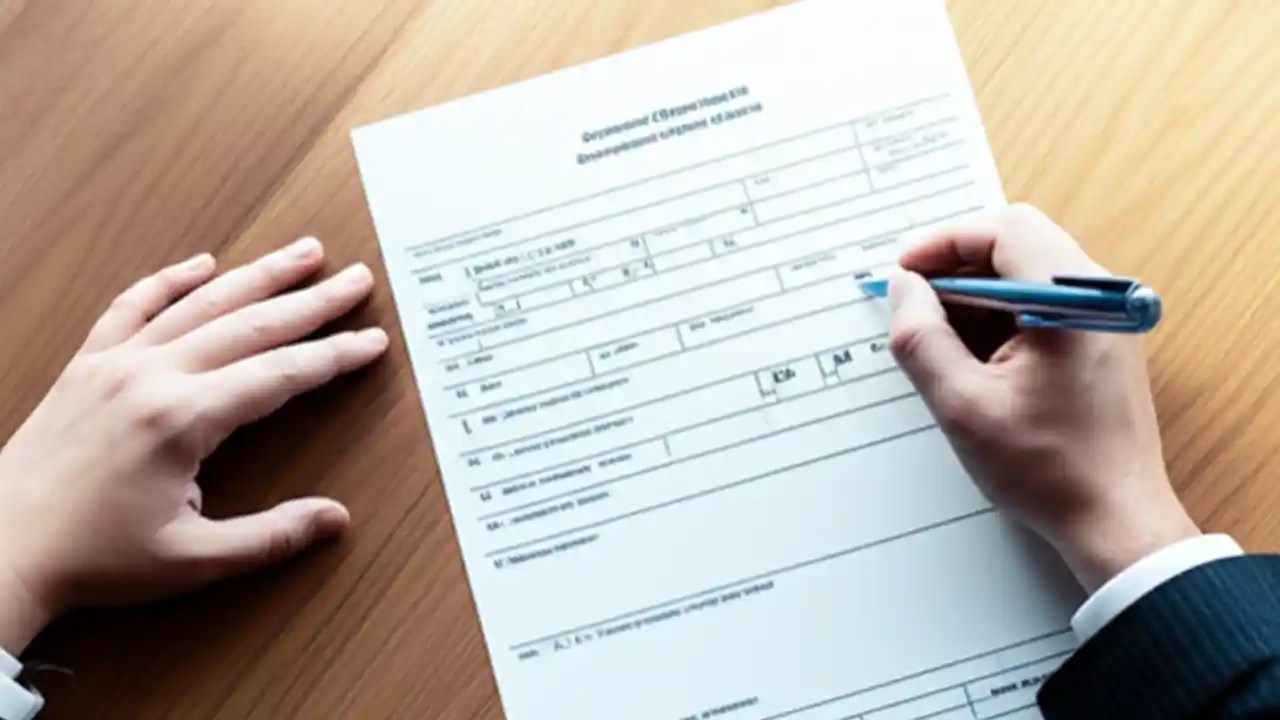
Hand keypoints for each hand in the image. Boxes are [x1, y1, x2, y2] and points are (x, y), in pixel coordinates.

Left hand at [0, 238, 387, 654]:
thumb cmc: (92, 559)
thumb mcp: (192, 559)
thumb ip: (270, 536)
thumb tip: (335, 518)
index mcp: (182, 420)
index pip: (280, 375)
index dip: (333, 357)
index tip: (371, 341)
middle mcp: (151, 377)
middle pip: (251, 325)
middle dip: (312, 302)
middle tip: (357, 279)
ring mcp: (115, 364)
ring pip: (200, 304)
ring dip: (257, 275)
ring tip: (304, 252)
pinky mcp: (86, 366)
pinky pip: (131, 307)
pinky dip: (168, 281)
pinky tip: (202, 264)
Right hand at [888, 204, 1198, 592]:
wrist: (1116, 521)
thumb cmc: (1050, 471)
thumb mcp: (963, 406)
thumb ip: (922, 339)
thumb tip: (903, 289)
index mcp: (1070, 303)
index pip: (1003, 230)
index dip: (943, 243)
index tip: (904, 273)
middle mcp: (1094, 298)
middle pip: (1015, 243)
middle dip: (956, 267)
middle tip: (913, 300)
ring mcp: (1100, 319)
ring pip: (1025, 273)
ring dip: (975, 295)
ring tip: (936, 338)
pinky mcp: (1097, 342)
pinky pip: (1039, 304)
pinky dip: (998, 317)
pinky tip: (969, 358)